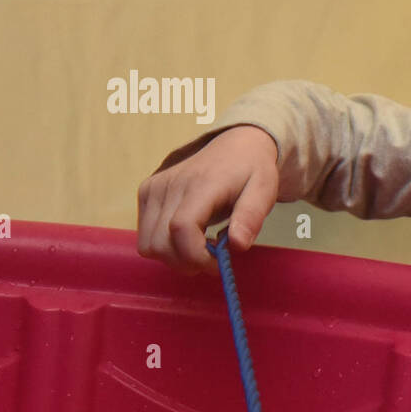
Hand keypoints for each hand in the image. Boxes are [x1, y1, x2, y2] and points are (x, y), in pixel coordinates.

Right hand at [136, 125, 279, 274]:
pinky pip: (145, 236)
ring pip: (149, 245)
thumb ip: (251, 217)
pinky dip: (165, 245)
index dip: (196, 256)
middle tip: (213, 258)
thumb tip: (237, 245)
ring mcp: (153, 189)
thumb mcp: (264, 191)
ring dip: (175, 257)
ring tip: (201, 246)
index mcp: (200, 184)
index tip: (218, 264)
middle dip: (188, 262)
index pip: (181, 228)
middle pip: (161, 244)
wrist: (235, 147)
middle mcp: (169, 185)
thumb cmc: (251, 171)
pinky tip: (188, 236)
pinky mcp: (147, 193)